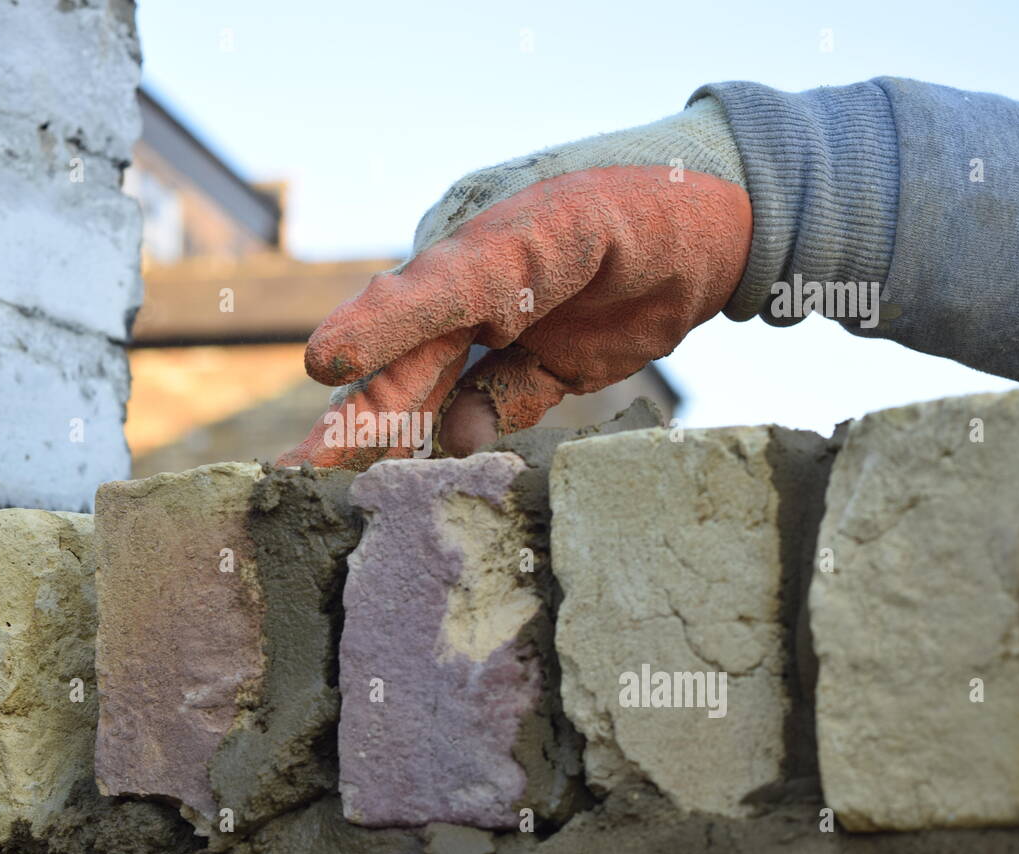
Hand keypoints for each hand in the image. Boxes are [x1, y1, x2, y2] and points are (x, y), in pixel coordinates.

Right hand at [278, 100, 752, 468]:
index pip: (410, 303)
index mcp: (468, 246)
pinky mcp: (540, 369)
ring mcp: (504, 336)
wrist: (724, 220)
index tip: (322, 369)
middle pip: (406, 365)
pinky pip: (492, 411)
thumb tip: (448, 429)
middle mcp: (472, 295)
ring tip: (337, 486)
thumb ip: (482, 307)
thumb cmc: (638, 201)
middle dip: (353, 421)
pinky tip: (444, 465)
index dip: (370, 339)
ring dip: (394, 443)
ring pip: (436, 396)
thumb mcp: (556, 232)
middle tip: (294, 472)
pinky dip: (468, 440)